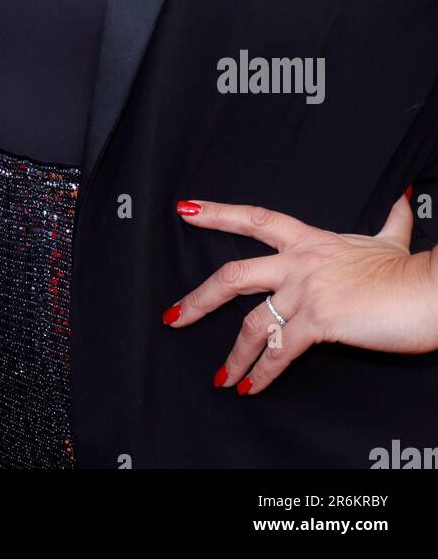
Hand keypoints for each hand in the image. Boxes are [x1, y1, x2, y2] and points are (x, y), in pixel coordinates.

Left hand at [163, 192, 437, 394]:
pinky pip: (280, 351)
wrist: (427, 291)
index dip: (218, 213)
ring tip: (221, 379)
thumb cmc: (407, 271)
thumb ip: (390, 221)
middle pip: (234, 275)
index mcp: (310, 241)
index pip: (255, 219)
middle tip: (173, 316)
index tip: (185, 209)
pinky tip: (251, 388)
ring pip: (252, 324)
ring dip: (233, 356)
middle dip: (199, 299)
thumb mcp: (390, 240)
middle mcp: (299, 263)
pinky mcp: (319, 320)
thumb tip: (403, 198)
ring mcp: (306, 291)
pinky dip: (262, 373)